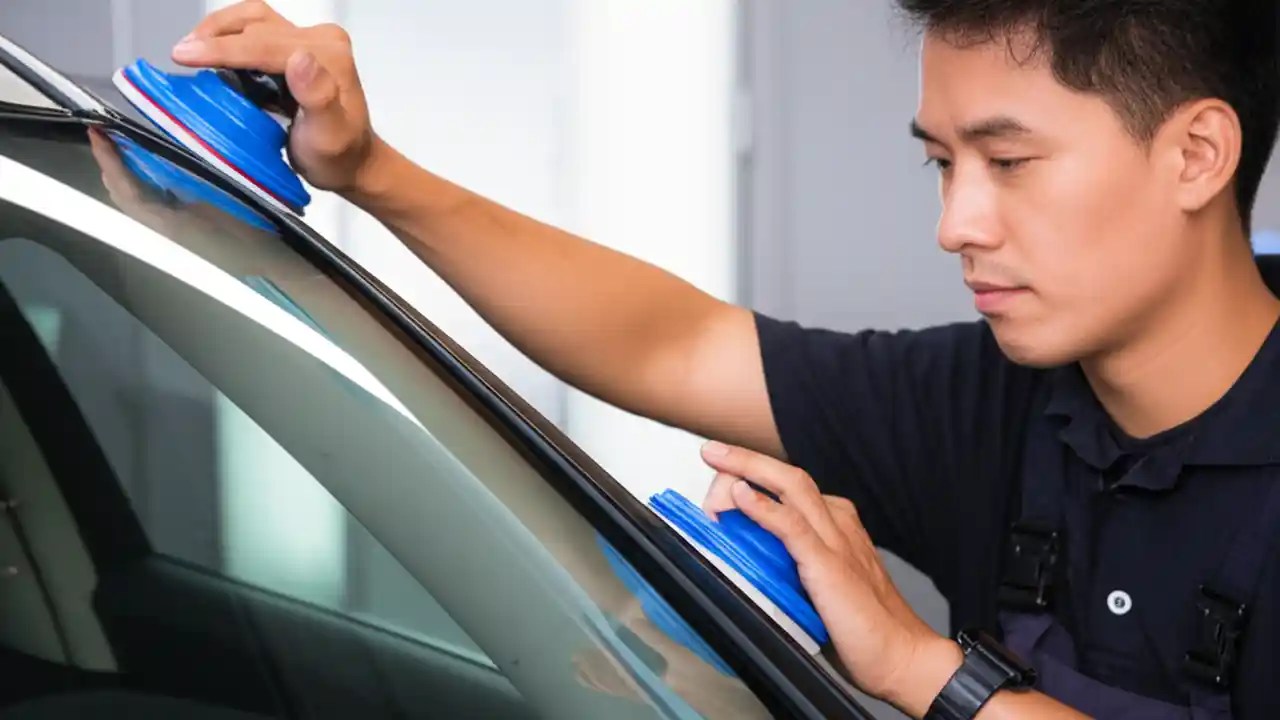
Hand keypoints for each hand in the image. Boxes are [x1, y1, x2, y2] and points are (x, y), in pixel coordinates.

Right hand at [171, 0, 380, 192]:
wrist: (351, 162)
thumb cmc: (338, 156)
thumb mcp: (330, 137)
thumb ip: (319, 99)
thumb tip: (300, 60)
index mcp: (330, 55)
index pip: (266, 44)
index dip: (223, 48)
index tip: (183, 55)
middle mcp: (321, 39)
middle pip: (257, 27)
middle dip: (214, 38)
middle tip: (179, 56)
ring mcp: (309, 40)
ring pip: (254, 19)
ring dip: (219, 30)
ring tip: (191, 49)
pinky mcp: (296, 46)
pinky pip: (255, 29)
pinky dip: (229, 36)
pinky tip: (209, 52)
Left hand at [700, 441, 961, 716]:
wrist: (903, 658)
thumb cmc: (864, 632)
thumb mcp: (818, 589)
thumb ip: (790, 570)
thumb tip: (749, 565)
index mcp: (838, 527)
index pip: (791, 491)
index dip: (755, 484)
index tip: (723, 492)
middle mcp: (838, 525)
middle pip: (789, 477)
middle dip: (748, 459)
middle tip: (714, 451)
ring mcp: (836, 542)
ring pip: (790, 487)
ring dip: (749, 468)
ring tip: (717, 457)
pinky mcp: (830, 565)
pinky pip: (792, 527)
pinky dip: (764, 508)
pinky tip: (740, 496)